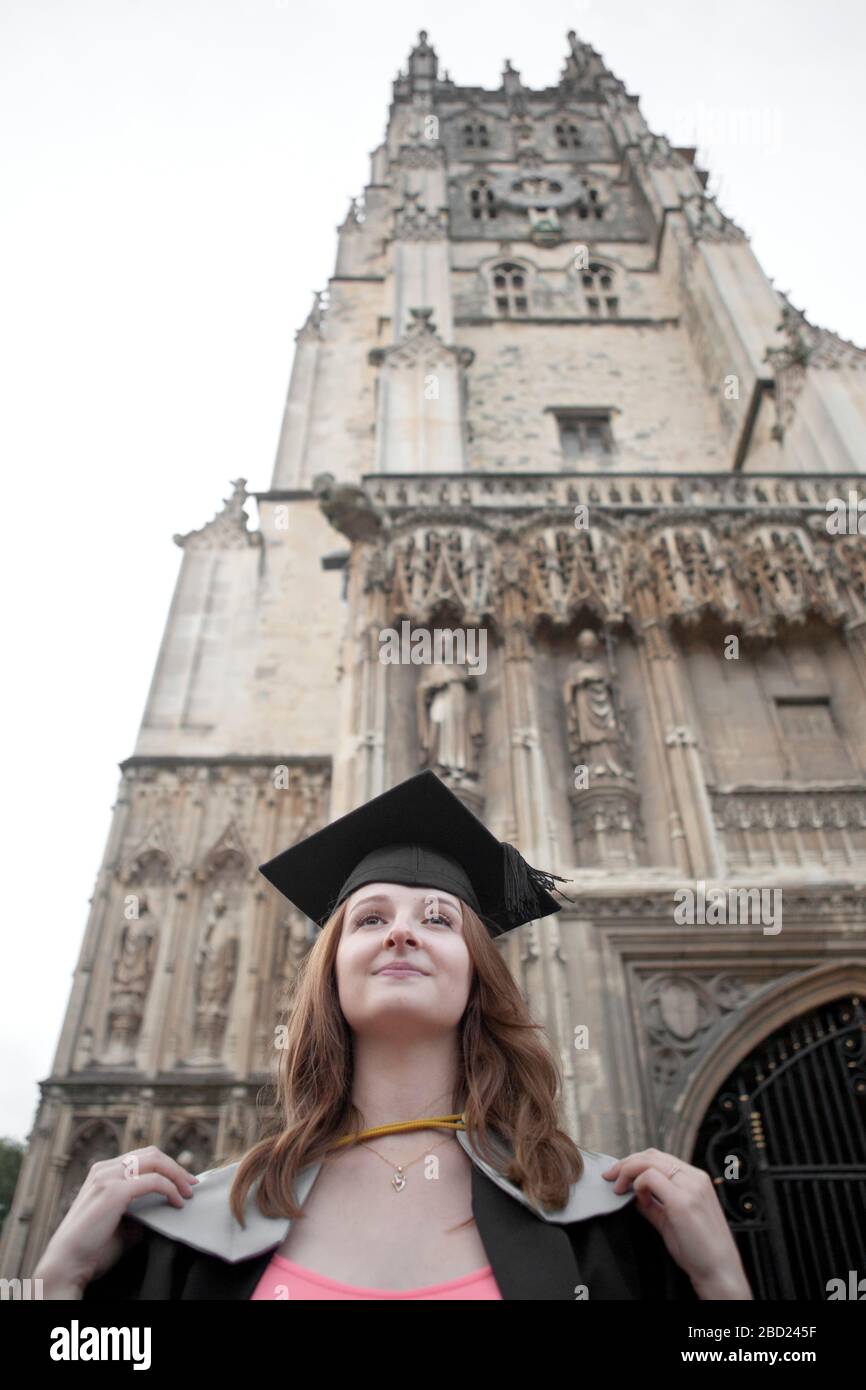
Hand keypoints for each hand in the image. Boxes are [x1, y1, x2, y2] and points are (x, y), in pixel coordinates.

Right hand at [34, 1146, 198, 1297]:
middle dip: (176, 1167)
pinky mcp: (114, 1192)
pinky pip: (153, 1181)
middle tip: (192, 1184)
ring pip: (155, 1160)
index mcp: (102, 1173)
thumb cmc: (92, 1249)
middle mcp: (104, 1169)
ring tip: (188, 1192)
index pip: (142, 1157)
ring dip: (176, 1174)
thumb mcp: (120, 1223)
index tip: (183, 1182)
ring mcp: (108, 1177)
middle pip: (151, 1153)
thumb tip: (164, 1206)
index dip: (166, 1166)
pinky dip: (170, 1188)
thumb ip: (140, 1209)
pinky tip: (176, 1202)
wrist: (67, 1264)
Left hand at [602, 1148, 752, 1298]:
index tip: (618, 1175)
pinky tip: (636, 1197)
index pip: (659, 1158)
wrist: (719, 1271)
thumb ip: (653, 1204)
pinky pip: (651, 1178)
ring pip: (650, 1161)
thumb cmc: (699, 1250)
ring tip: (618, 1187)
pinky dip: (637, 1184)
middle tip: (610, 1176)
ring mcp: (690, 1187)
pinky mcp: (682, 1201)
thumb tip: (632, 1193)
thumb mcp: (671, 1220)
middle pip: (652, 1155)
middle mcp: (695, 1178)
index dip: (634, 1163)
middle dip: (626, 1163)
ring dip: (627, 1170)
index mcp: (696, 1180)